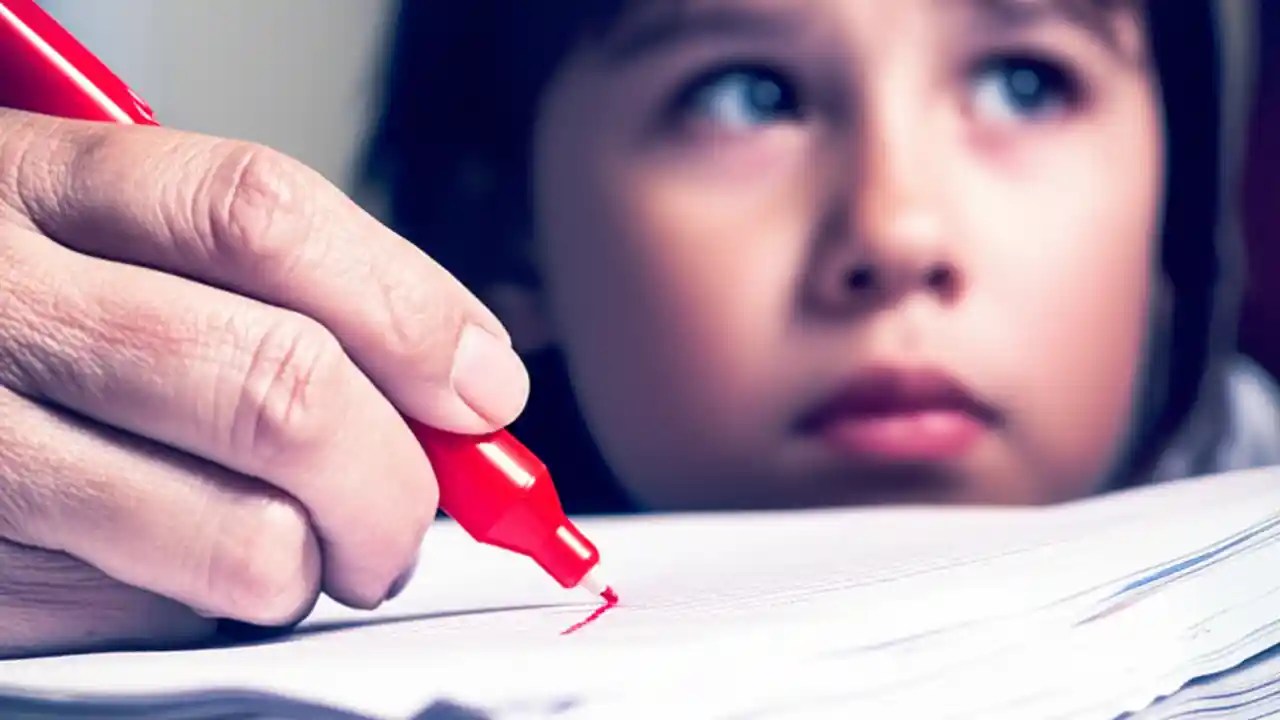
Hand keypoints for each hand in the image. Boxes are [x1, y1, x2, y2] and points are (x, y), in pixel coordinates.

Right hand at [0, 109, 529, 656]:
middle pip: (283, 391)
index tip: (484, 386)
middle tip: (403, 511)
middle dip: (395, 479)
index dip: (410, 313)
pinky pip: (159, 621)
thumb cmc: (19, 295)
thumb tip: (467, 380)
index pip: (265, 220)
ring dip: (313, 564)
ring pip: (245, 542)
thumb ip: (275, 280)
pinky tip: (172, 558)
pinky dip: (209, 606)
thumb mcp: (111, 230)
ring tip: (294, 546)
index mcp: (45, 184)